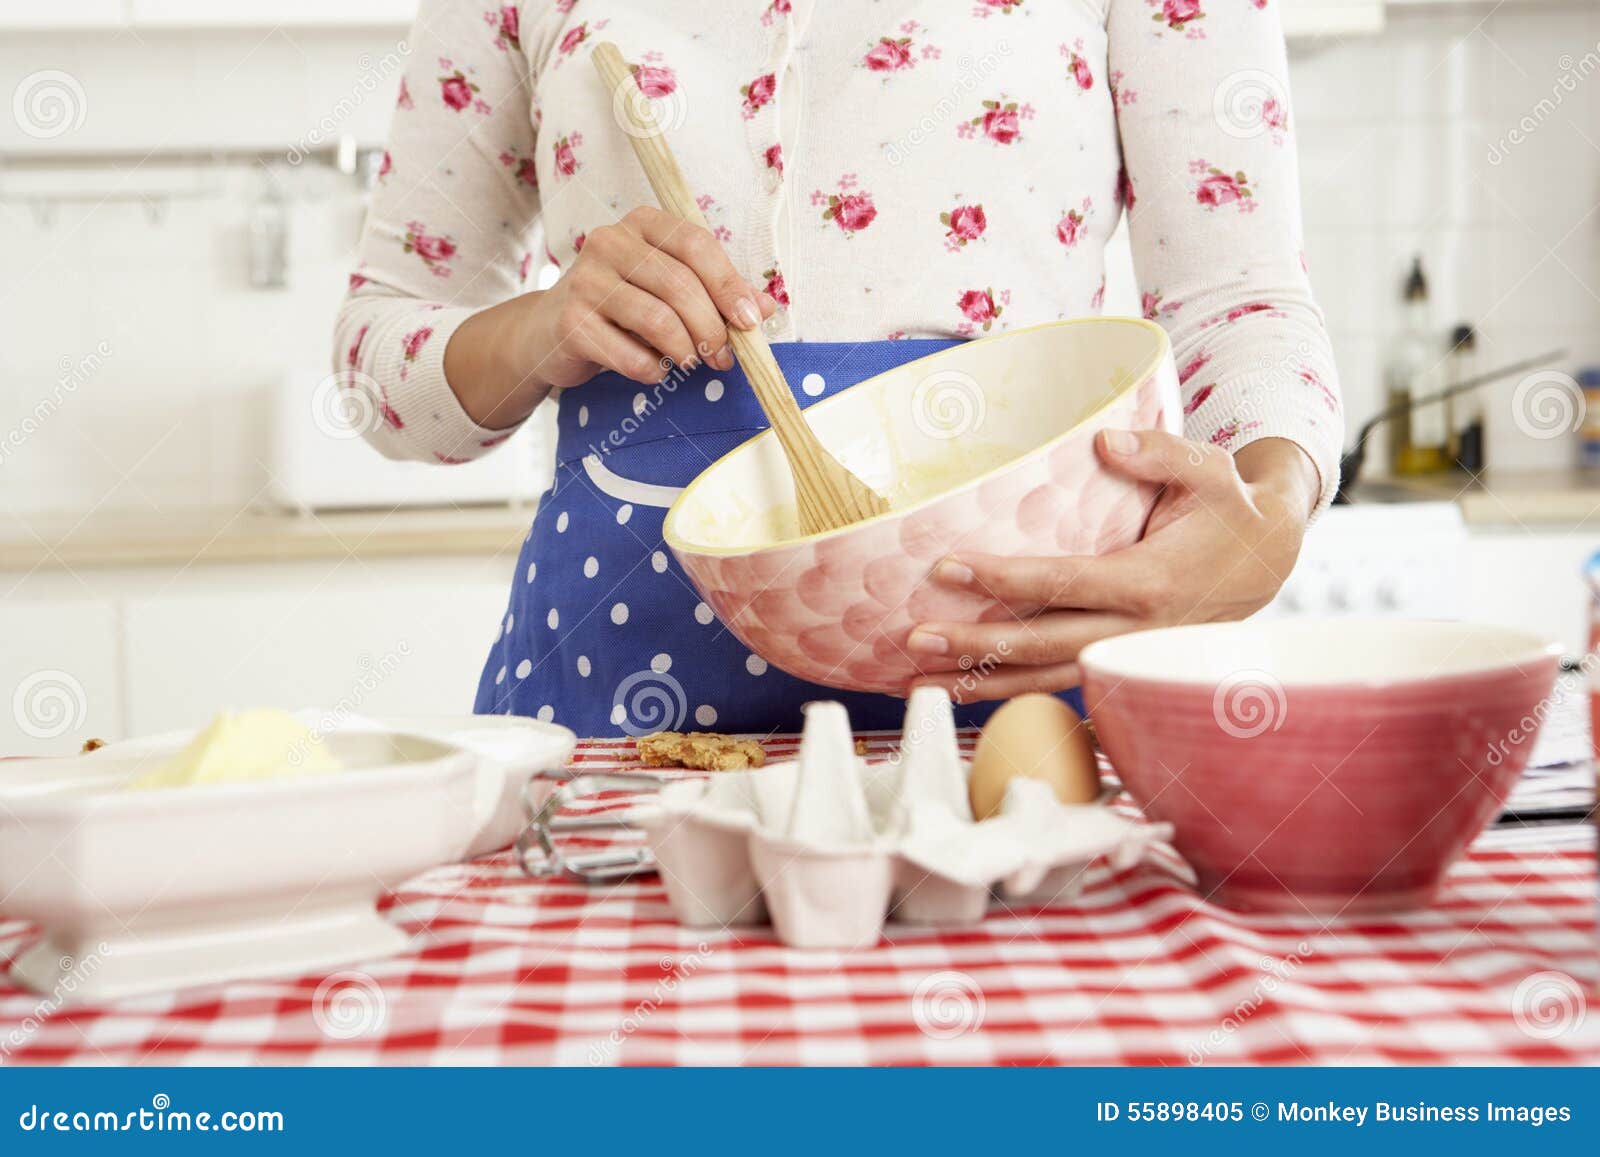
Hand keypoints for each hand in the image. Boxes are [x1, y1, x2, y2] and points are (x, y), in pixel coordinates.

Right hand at [445, 205, 776, 425]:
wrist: (549, 333)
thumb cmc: (622, 308)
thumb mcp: (671, 291)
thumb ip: (718, 293)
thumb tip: (766, 308)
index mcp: (642, 222)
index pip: (696, 244)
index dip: (729, 285)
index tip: (751, 322)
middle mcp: (609, 241)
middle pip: (680, 285)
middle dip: (712, 329)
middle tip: (724, 357)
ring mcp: (585, 280)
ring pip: (657, 320)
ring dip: (685, 350)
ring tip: (691, 362)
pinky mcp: (571, 322)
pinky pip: (630, 355)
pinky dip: (653, 370)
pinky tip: (653, 369)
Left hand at [907, 431, 1321, 702]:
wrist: (1271, 558)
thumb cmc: (1229, 507)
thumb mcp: (1208, 468)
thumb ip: (1157, 452)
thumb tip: (1103, 442)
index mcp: (1150, 581)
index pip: (1062, 583)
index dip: (1002, 579)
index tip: (945, 568)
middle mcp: (1135, 629)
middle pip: (1043, 644)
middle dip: (976, 646)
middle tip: (913, 639)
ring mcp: (1128, 653)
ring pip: (1047, 677)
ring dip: (984, 683)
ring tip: (921, 683)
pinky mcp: (1122, 661)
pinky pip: (1061, 681)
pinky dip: (1013, 689)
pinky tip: (966, 688)